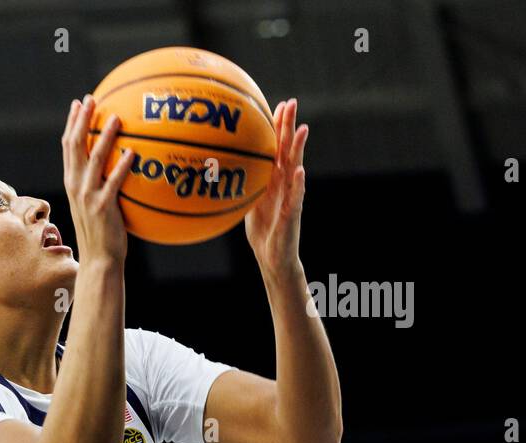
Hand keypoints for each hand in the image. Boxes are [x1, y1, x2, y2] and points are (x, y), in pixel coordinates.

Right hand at [62, 94, 134, 263]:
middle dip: (82, 120)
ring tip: (116, 117)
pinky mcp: (102, 207)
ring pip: (93, 159)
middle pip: (75, 146)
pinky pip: (113, 182)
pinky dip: (122, 167)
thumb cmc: (102, 233)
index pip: (68, 146)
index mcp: (72, 182)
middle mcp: (75, 186)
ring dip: (104, 137)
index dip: (72, 123)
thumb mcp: (96, 204)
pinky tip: (133, 153)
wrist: (99, 260)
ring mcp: (87, 197)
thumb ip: (102, 183)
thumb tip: (122, 161)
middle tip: (92, 98)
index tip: (79, 103)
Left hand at [245, 98, 307, 276]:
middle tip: (292, 102)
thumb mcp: (249, 203)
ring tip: (302, 128)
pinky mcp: (293, 213)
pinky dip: (298, 183)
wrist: (272, 256)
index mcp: (275, 179)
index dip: (279, 127)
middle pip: (289, 149)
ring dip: (299, 148)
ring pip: (296, 167)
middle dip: (290, 126)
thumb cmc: (262, 230)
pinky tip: (300, 170)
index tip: (278, 104)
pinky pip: (296, 196)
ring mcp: (291, 196)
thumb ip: (245, 184)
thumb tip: (223, 169)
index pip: (278, 147)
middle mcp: (286, 183)